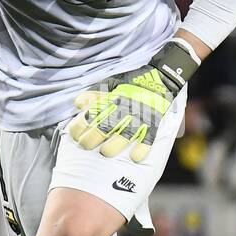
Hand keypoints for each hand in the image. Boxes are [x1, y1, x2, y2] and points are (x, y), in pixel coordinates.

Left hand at [68, 38, 199, 161]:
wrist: (160, 77)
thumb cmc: (132, 83)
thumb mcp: (111, 84)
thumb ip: (94, 94)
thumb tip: (77, 103)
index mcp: (113, 99)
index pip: (92, 113)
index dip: (81, 125)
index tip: (74, 134)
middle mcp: (125, 109)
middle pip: (106, 126)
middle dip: (92, 138)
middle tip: (85, 145)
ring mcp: (140, 117)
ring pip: (125, 134)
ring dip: (114, 145)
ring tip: (105, 152)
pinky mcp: (154, 122)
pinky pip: (149, 138)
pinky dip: (143, 148)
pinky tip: (135, 157)